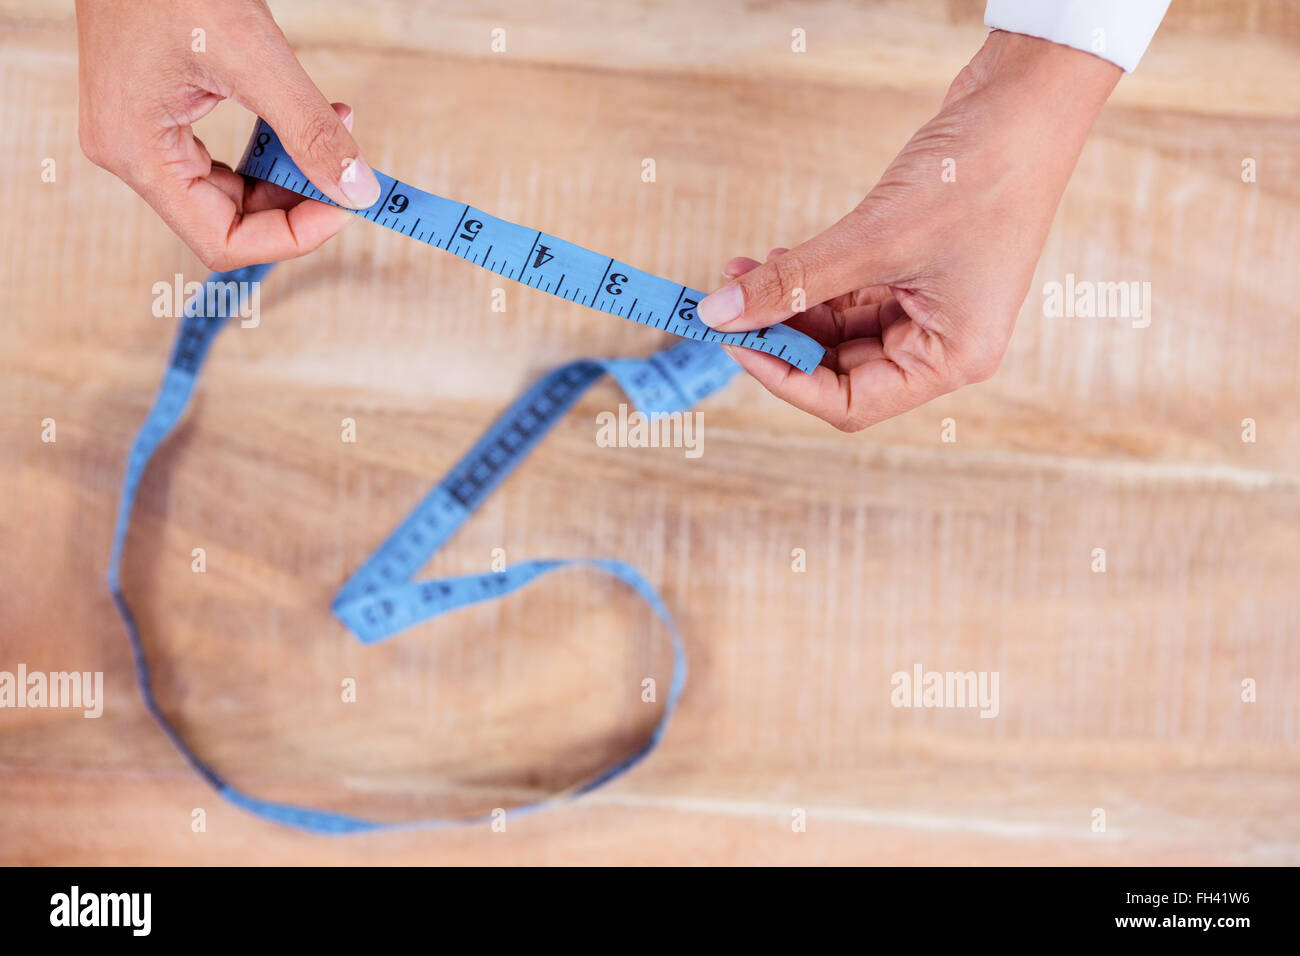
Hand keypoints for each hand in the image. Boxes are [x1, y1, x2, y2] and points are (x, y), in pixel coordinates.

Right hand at [75, 0, 381, 270]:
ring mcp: (142, 136)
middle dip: (296, 200)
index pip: (222, 240)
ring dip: (290, 169)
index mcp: (137, 155)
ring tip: (336, 126)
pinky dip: (271, 144)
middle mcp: (131, 155)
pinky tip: (308, 117)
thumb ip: (308, 130)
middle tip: (349, 171)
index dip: (291, 235)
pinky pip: (224, 157)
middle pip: (229, 220)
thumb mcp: (253, 56)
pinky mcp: (159, 115)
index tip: (344, 206)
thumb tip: (357, 191)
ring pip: (232, 191)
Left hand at [701, 31, 1121, 431]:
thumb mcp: (873, 238)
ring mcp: (930, 306)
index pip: (852, 402)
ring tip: (739, 274)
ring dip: (789, 305)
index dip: (786, 379)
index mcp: (953, 358)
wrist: (1027, 99)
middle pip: (842, 368)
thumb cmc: (977, 174)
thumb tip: (720, 315)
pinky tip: (774, 259)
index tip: (734, 343)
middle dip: (781, 338)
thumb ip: (794, 281)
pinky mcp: (915, 269)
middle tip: (725, 308)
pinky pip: (850, 294)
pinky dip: (811, 282)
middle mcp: (944, 342)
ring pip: (839, 330)